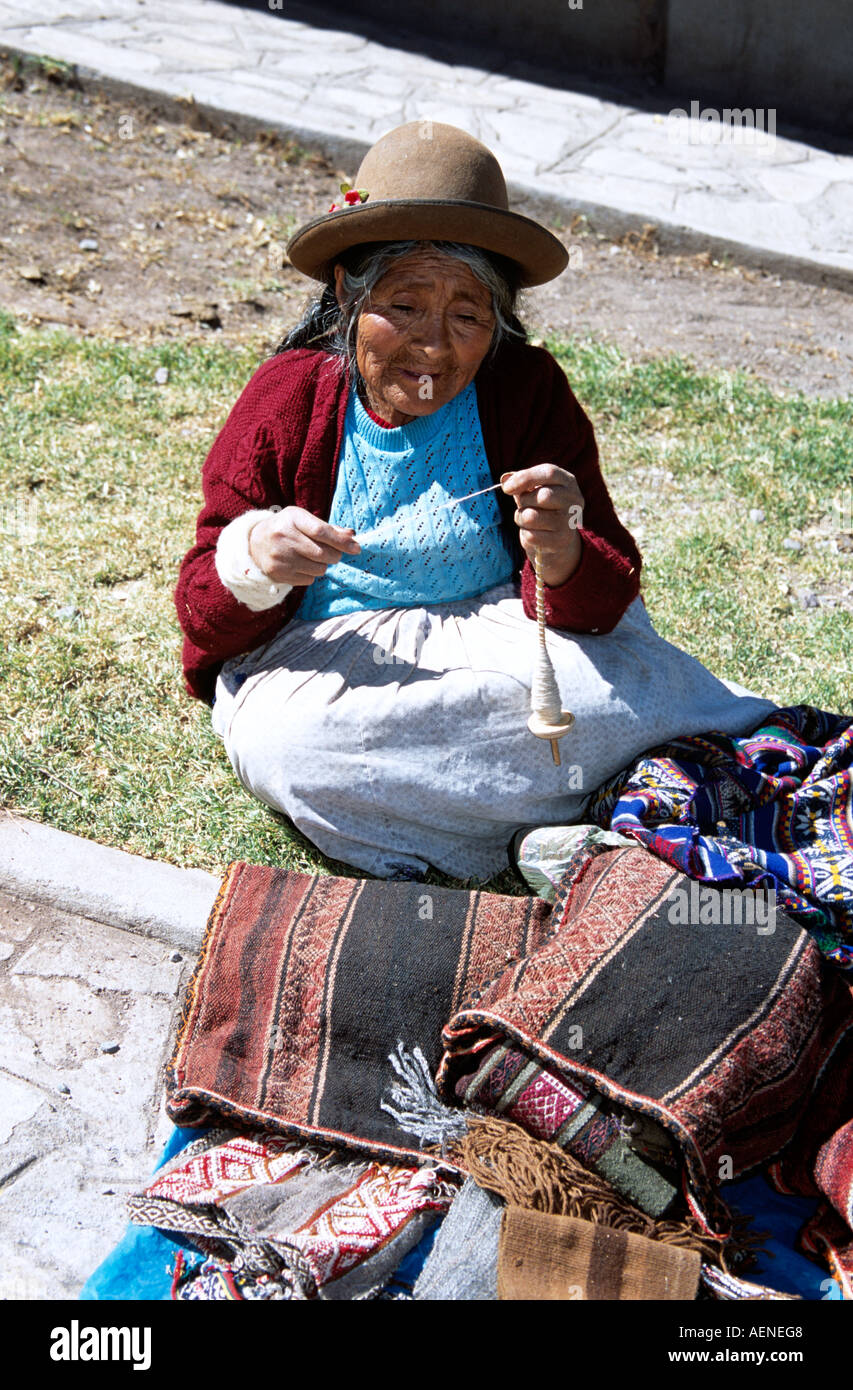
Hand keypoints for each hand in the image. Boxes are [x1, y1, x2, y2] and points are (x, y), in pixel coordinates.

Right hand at [248, 507, 360, 585]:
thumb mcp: (304, 520)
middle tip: (333, 554)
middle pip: (322, 553)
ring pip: (318, 569)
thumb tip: (351, 535)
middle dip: (335, 555)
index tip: (356, 548)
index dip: (341, 541)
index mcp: (293, 518)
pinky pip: (309, 580)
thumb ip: (328, 528)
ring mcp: (280, 556)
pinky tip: (301, 565)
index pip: (321, 531)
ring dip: (322, 565)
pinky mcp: (278, 573)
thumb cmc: (287, 528)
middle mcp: (283, 536)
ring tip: (312, 557)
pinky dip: (311, 574)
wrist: (255, 543)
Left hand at [500, 465, 584, 586]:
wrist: (558, 542)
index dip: (525, 477)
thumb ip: (521, 483)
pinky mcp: (561, 541)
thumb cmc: (542, 510)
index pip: (549, 472)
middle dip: (524, 501)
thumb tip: (506, 479)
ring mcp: (569, 521)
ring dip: (521, 519)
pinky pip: (531, 536)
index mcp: (568, 482)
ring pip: (532, 517)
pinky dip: (526, 535)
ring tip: (527, 521)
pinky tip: (534, 535)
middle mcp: (573, 500)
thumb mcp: (533, 492)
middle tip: (523, 505)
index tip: (506, 488)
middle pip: (543, 496)